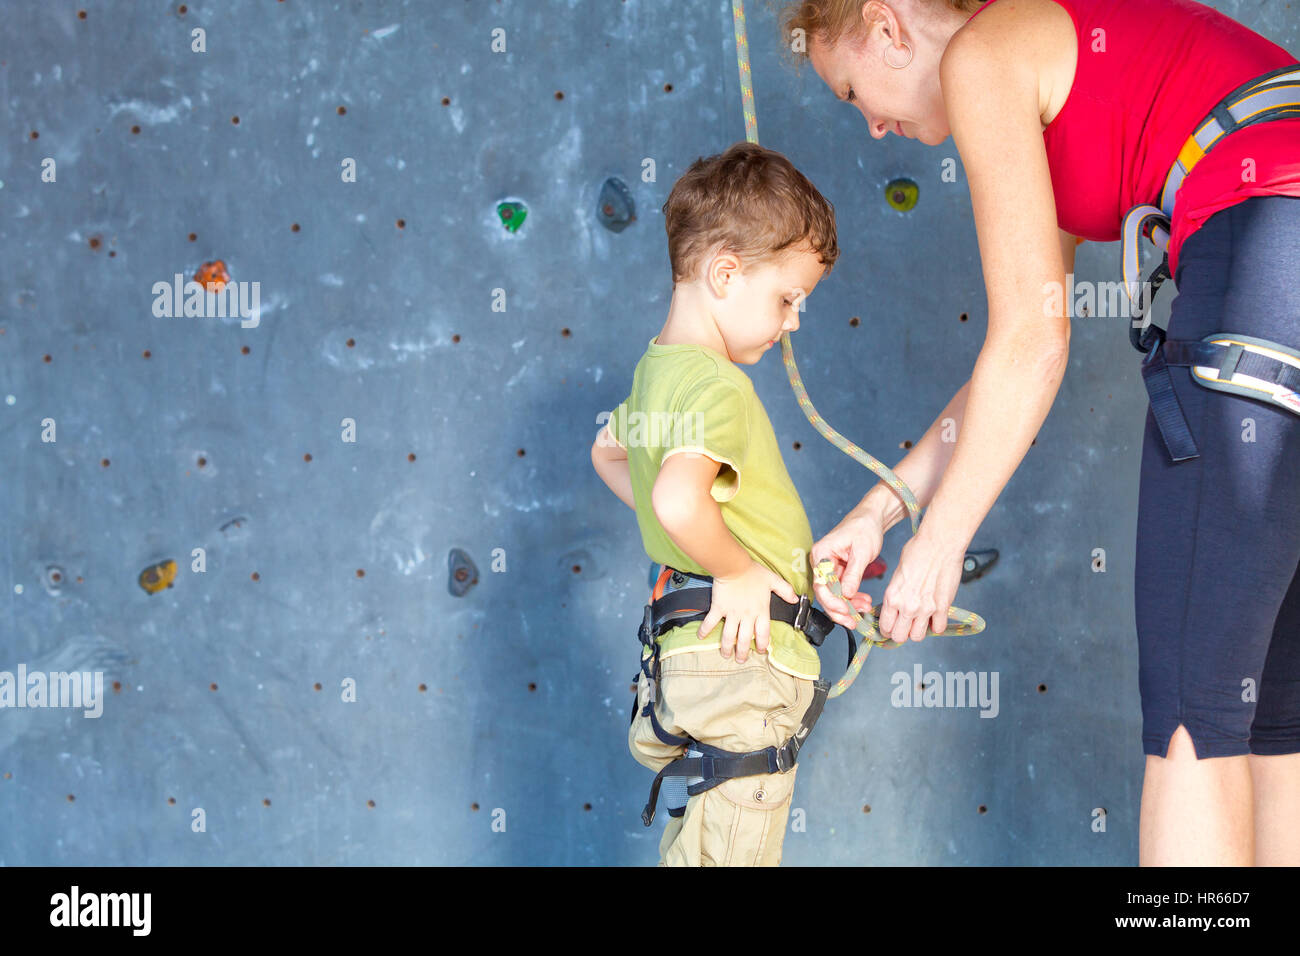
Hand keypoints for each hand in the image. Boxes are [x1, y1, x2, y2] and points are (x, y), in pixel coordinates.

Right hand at [699, 560, 798, 662]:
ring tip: (725, 655)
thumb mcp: (773, 580)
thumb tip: (796, 599)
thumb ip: (785, 590)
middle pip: (745, 639)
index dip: (763, 644)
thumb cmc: (753, 572)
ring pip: (729, 636)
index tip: (761, 651)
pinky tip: (701, 637)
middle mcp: (747, 616)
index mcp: (760, 611)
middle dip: (742, 652)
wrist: (734, 566)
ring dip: (726, 647)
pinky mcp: (719, 608)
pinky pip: (711, 622)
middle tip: (740, 660)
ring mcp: (732, 613)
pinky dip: (705, 630)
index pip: (763, 633)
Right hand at [810, 508, 882, 628]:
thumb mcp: (862, 551)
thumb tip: (847, 595)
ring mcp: (828, 567)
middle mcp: (820, 562)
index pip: (820, 584)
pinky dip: (852, 598)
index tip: (846, 610)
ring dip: (848, 605)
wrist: (871, 518)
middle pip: (824, 593)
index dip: (832, 601)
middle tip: (854, 621)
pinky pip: (841, 590)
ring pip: (834, 594)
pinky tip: (863, 602)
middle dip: (839, 609)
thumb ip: (853, 574)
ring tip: (864, 610)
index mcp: (821, 553)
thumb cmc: (864, 528)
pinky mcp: (837, 571)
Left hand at [877, 527, 966, 641]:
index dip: (887, 630)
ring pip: (917, 636)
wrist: (939, 543)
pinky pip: (938, 628)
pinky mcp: (943, 607)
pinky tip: (934, 616)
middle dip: (900, 633)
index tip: (890, 627)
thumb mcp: (897, 573)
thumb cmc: (917, 551)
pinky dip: (936, 625)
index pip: (885, 627)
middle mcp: (907, 606)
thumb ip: (896, 592)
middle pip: (899, 636)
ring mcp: (926, 608)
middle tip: (904, 626)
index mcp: (892, 596)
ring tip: (919, 621)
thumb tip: (895, 604)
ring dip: (917, 631)